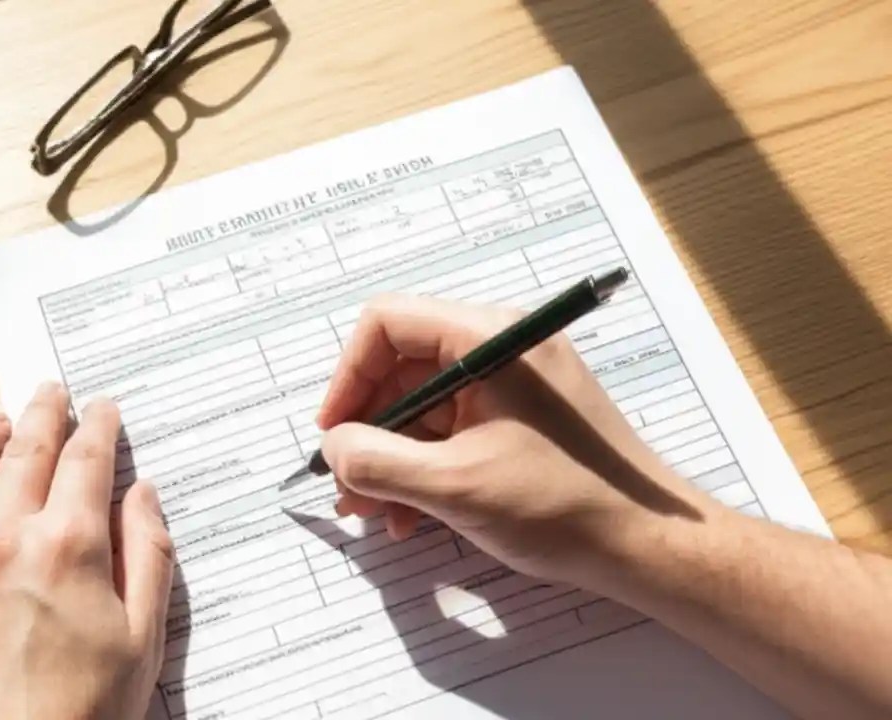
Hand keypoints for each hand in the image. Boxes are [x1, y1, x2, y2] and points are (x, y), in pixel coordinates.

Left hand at [0, 384, 173, 719]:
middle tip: (50, 391)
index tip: (102, 409)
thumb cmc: (84, 716)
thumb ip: (148, 557)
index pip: (87, 461)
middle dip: (43, 414)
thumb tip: (142, 494)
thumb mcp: (144, 640)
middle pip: (26, 454)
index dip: (98, 427)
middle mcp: (4, 540)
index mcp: (69, 546)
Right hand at [317, 294, 709, 585]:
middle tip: (346, 485)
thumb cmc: (564, 506)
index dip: (349, 377)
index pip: (389, 323)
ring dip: (391, 457)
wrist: (648, 544)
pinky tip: (412, 515)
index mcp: (490, 339)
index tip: (333, 433)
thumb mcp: (454, 486)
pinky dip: (425, 466)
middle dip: (367, 429)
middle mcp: (502, 347)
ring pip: (424, 405)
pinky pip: (454, 428)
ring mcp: (515, 382)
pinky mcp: (522, 417)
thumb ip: (378, 462)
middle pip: (403, 367)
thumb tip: (333, 447)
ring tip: (374, 512)